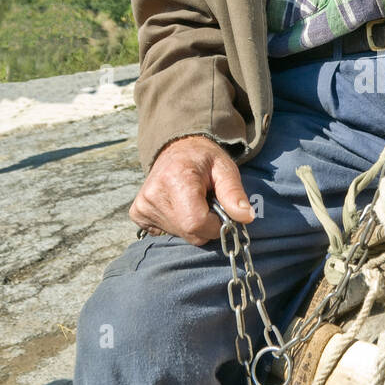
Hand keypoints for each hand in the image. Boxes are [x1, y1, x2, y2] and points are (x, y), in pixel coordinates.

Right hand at [129, 135, 254, 245]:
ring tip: (192, 202)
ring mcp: (143, 204)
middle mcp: (155, 194)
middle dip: (206, 226)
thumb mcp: (225, 169)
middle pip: (189, 233)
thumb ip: (234, 193)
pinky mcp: (138, 212)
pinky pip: (164, 233)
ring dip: (192, 225)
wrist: (176, 149)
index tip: (221, 213)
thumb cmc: (204, 159)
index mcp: (177, 179)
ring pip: (179, 235)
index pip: (197, 223)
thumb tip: (246, 217)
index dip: (215, 226)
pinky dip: (177, 224)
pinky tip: (178, 206)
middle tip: (208, 204)